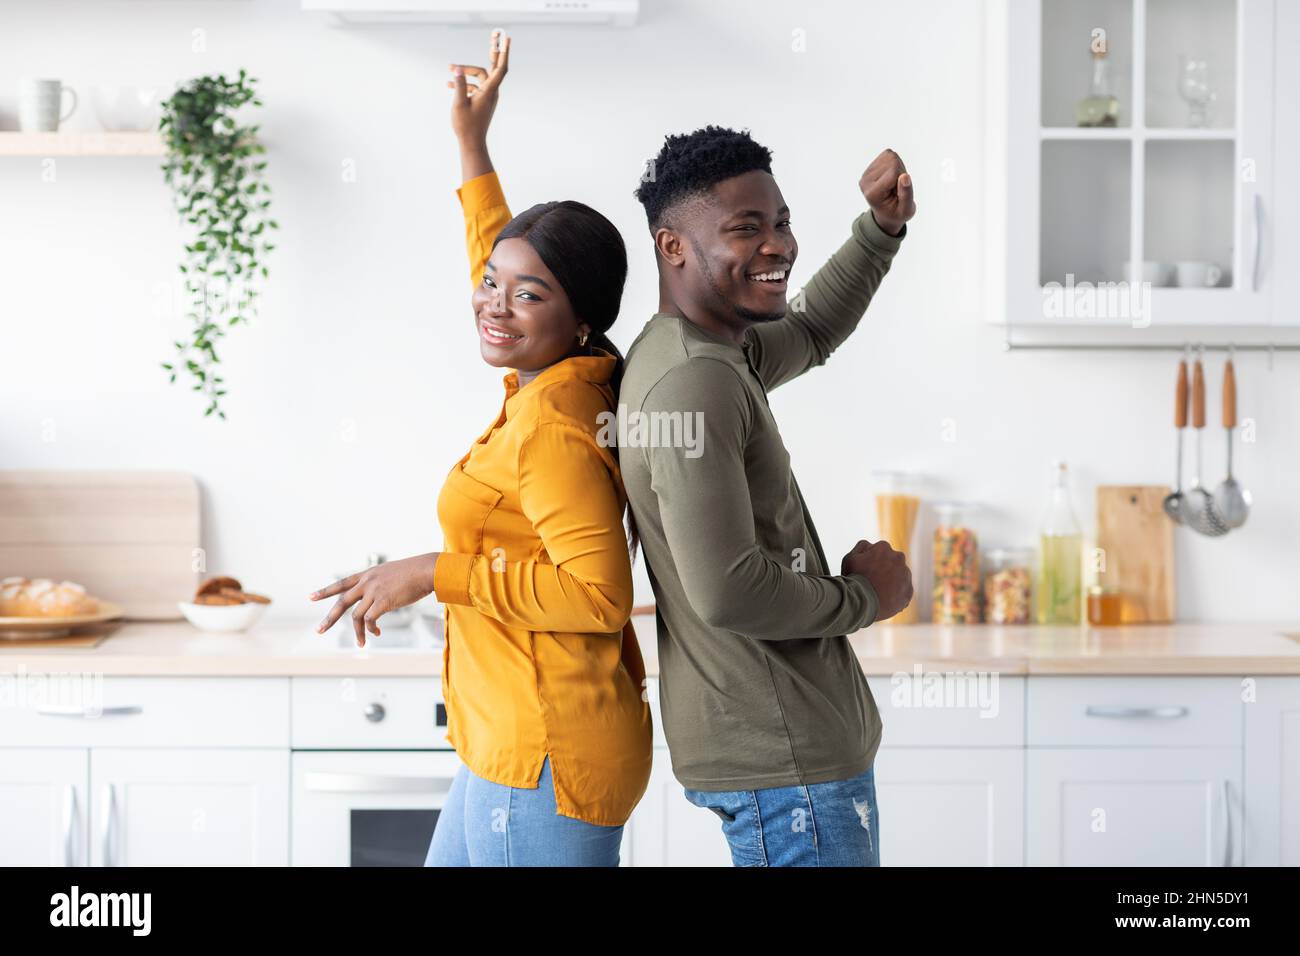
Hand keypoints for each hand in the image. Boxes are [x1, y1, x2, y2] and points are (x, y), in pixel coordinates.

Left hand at [309, 553, 438, 646]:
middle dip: (329, 618)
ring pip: (356, 616)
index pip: (342, 583)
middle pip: (341, 602)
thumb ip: (382, 584)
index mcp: (368, 574)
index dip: (325, 591)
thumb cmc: (416, 572)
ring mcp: (374, 592)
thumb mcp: (393, 573)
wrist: (427, 570)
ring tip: (361, 644)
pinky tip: (376, 633)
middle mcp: (367, 582)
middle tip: (319, 630)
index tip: (311, 597)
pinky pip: (369, 620)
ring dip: (358, 633)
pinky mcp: (382, 602)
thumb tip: (380, 599)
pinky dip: (370, 630)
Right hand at [448, 29, 510, 153]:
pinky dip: (464, 83)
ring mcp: (487, 96)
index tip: (506, 39)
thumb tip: (457, 69)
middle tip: (495, 34)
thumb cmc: (466, 126)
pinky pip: (474, 87)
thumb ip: (459, 85)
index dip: (503, 52)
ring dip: (466, 71)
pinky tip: (448, 83)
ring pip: (479, 77)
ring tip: (449, 68)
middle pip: (492, 67)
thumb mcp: (459, 103)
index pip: (500, 68)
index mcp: (489, 91)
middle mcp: (491, 92)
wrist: (472, 143)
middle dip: (493, 50)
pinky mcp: (482, 101)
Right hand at [842, 539, 912, 621]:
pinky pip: (903, 592)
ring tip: (877, 593)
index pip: (879, 551)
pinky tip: (884, 600)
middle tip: (872, 581)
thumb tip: (871, 545)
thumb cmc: (854, 579)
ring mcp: (906, 575)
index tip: (864, 570)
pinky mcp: (909, 591)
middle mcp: (898, 558)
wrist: (862, 603)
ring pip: (899, 576)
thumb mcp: (850, 558)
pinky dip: (896, 595)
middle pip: (892, 562)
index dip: (871, 561)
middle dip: (885, 569)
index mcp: (884, 547)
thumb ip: (862, 546)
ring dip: (891, 582)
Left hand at [859, 149, 914, 236]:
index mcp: (873, 193)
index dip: (904, 178)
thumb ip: (906, 194)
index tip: (901, 192)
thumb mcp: (906, 210)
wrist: (886, 214)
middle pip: (892, 160)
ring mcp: (866, 174)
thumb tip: (904, 176)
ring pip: (890, 155)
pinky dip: (894, 164)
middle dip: (901, 172)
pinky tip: (892, 177)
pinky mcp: (869, 167)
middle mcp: (865, 182)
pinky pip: (887, 154)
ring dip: (898, 168)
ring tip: (895, 184)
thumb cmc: (898, 213)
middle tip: (898, 188)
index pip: (894, 171)